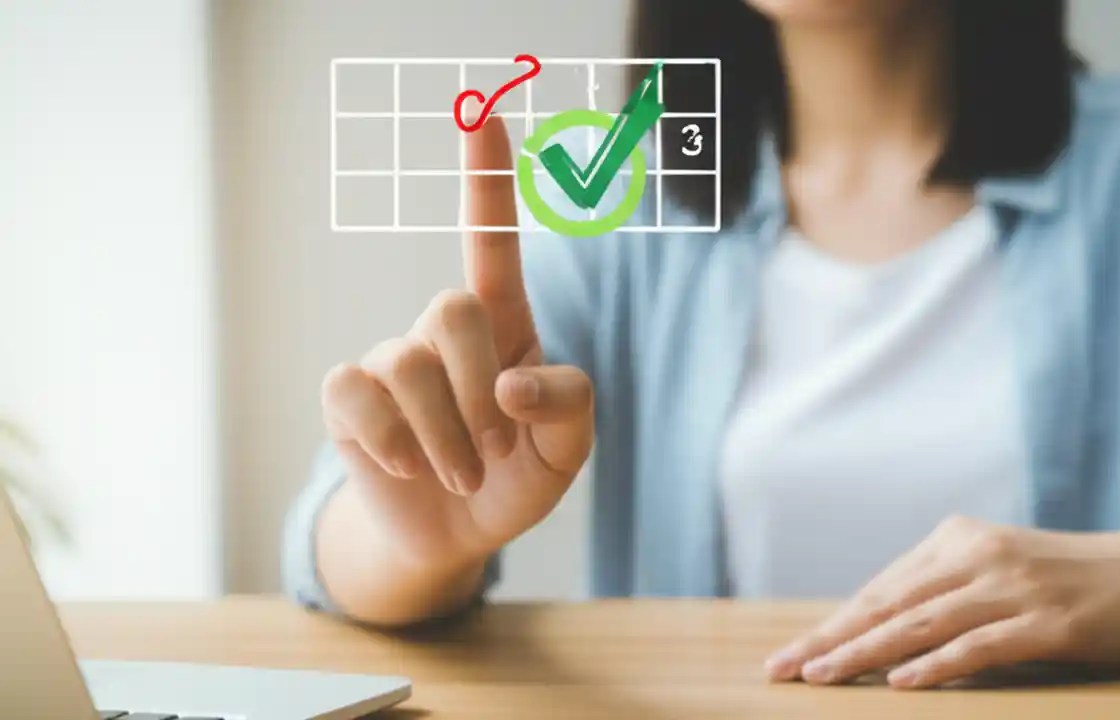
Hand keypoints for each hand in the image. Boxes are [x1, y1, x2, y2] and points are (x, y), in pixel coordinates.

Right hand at [320, 116, 593, 570]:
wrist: (455, 534)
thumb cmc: (516, 477)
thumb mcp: (567, 451)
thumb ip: (567, 406)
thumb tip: (511, 383)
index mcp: (504, 327)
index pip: (491, 244)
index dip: (486, 181)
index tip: (482, 112)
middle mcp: (442, 331)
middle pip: (452, 308)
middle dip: (479, 390)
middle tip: (494, 448)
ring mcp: (390, 360)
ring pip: (406, 363)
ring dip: (445, 437)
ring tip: (463, 475)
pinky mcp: (348, 399)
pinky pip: (357, 393)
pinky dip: (393, 442)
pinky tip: (405, 468)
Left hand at [766, 516, 1119, 688]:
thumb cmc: (1070, 579)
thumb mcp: (999, 570)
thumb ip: (945, 589)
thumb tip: (879, 629)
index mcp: (958, 539)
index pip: (881, 589)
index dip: (832, 624)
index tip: (790, 653)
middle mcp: (978, 556)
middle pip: (888, 604)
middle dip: (829, 640)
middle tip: (782, 669)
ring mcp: (1012, 587)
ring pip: (921, 624)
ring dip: (865, 654)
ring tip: (822, 677)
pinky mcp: (1047, 622)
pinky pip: (980, 646)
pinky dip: (937, 665)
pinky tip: (901, 683)